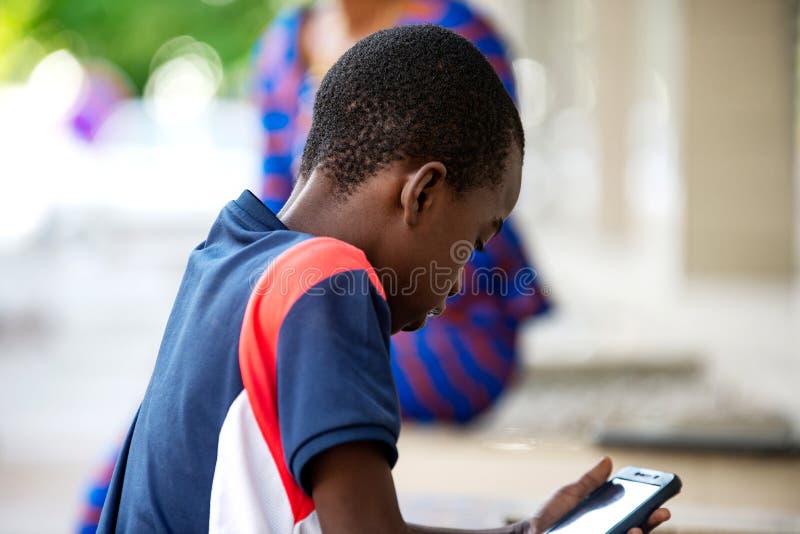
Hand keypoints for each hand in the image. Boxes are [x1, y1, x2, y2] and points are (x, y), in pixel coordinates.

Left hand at [523, 457, 670, 533]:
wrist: (531, 532)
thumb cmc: (551, 515)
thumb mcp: (571, 494)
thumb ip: (590, 481)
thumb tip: (608, 460)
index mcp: (609, 521)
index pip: (637, 519)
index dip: (651, 513)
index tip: (661, 505)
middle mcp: (611, 533)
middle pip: (638, 532)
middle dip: (651, 524)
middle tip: (658, 514)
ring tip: (636, 529)